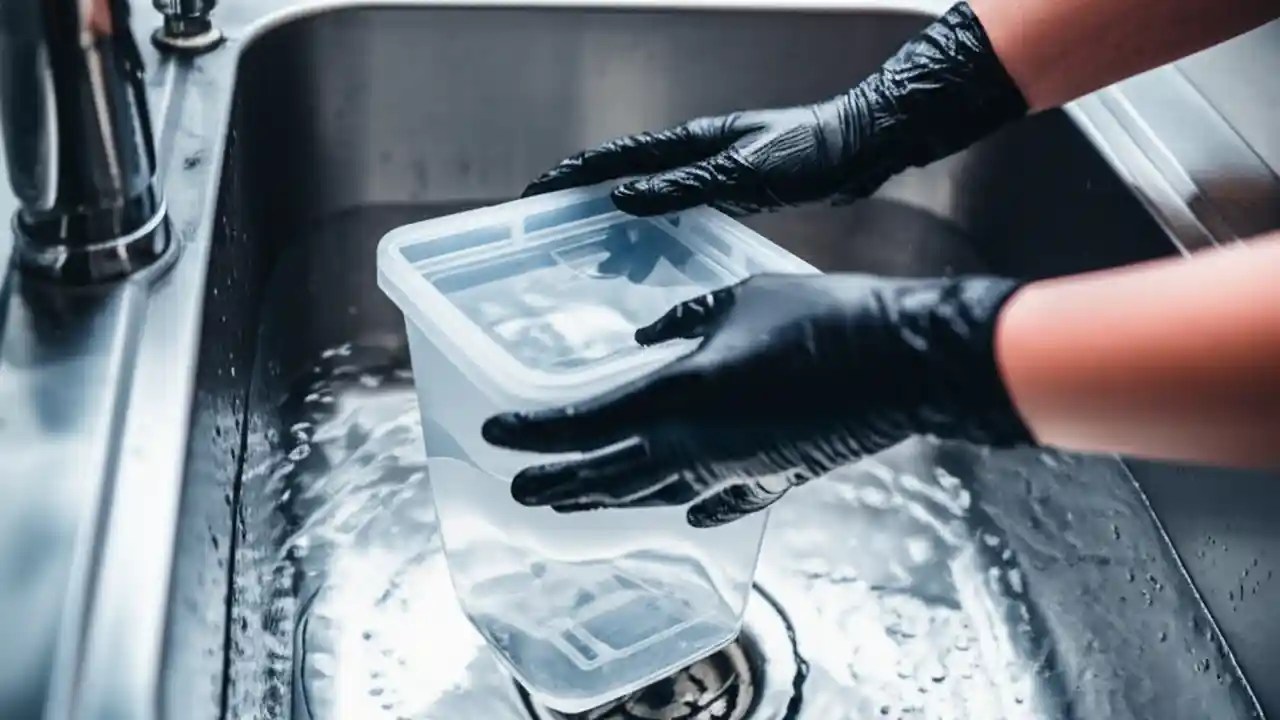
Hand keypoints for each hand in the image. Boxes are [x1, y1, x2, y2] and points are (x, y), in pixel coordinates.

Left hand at [482, 273, 1032, 527]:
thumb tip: (650, 335)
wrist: (899, 365)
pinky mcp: (771, 479)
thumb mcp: (736, 299)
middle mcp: (692, 445)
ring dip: (608, 499)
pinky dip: (691, 505)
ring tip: (573, 503)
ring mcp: (732, 470)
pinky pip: (717, 499)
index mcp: (674, 394)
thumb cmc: (818, 319)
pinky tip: (681, 513)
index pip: (583, 422)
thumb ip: (683, 322)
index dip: (535, 431)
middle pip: (608, 473)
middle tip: (519, 490)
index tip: (496, 433)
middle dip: (558, 482)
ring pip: (653, 493)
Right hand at [522, 2, 1025, 215]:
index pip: (615, 158)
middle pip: (625, 179)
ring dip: (622, 225)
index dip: (573, 177)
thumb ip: (681, 188)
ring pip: (652, 201)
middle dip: (587, 203)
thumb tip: (621, 197)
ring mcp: (714, 173)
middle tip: (554, 233)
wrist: (861, 146)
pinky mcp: (735, 192)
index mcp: (689, 143)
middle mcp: (695, 155)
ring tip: (598, 258)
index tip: (535, 194)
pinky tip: (657, 258)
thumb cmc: (807, 149)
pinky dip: (660, 235)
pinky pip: (682, 216)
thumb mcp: (740, 172)